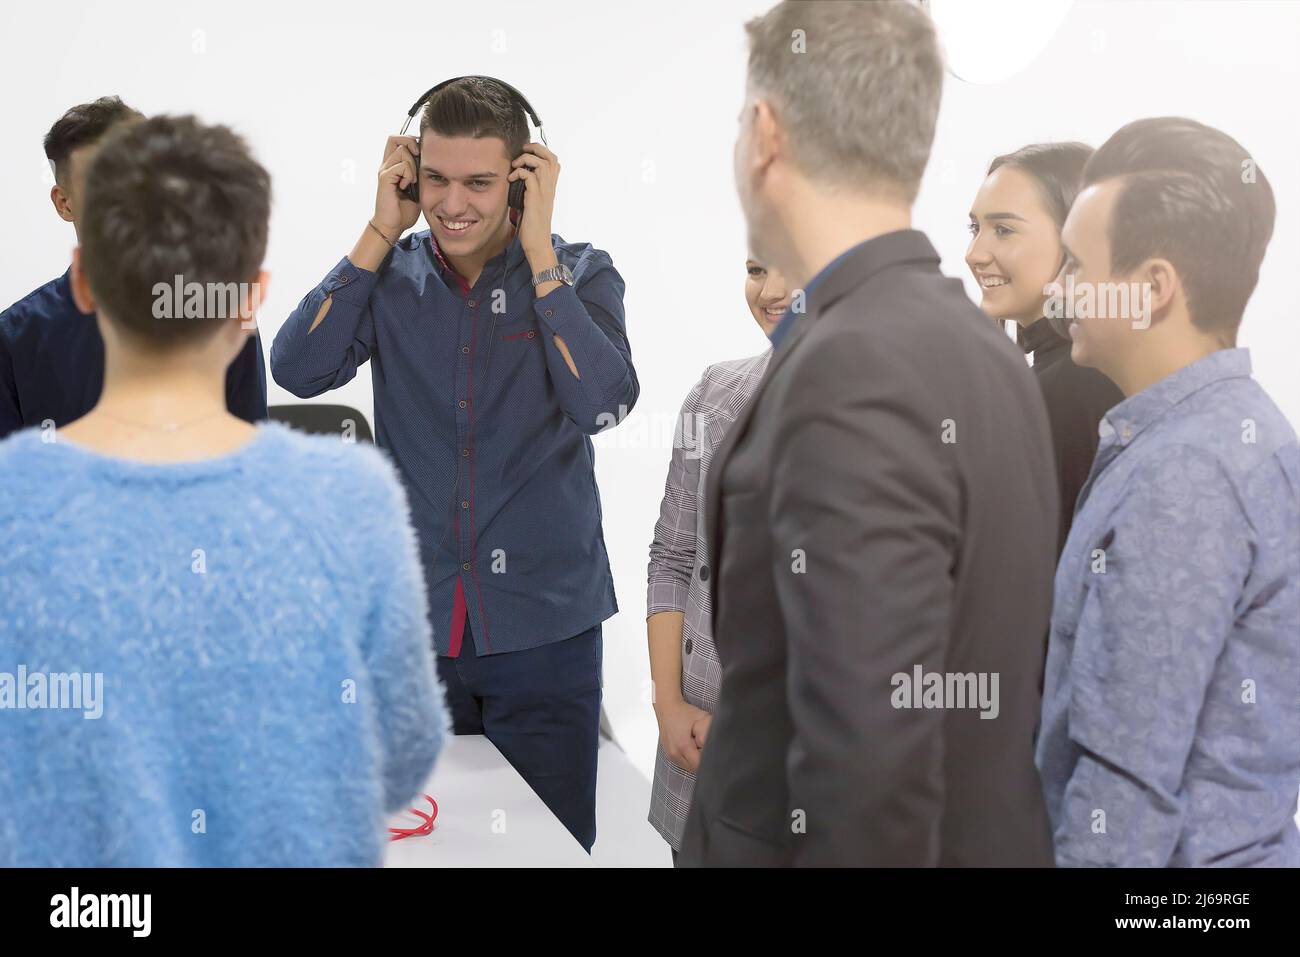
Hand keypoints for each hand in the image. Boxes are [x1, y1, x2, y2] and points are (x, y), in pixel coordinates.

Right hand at [373, 135, 421, 237]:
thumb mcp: (417, 187)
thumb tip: (434, 161)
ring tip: (412, 180)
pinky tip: (407, 186)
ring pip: (402, 150)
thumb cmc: (404, 209)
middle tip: (419, 161)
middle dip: (411, 145)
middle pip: (396, 138)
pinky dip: (408, 174)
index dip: (411, 141)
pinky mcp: (385, 178)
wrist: (393, 225)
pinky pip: (401, 166)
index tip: (422, 155)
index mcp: (393, 165)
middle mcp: (387, 165)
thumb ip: (420, 173)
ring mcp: (385, 170)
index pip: (398, 140)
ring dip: (412, 164)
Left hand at [508, 142, 558, 258]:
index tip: (527, 154)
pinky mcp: (535, 198)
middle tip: (522, 151)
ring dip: (525, 159)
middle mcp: (550, 187)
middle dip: (535, 148)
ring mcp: (544, 192)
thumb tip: (516, 181)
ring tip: (515, 166)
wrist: (537, 243)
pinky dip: (518, 173)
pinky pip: (528, 175)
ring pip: (541, 163)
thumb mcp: (531, 204)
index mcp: (550, 188)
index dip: (542, 152)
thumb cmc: (532, 227)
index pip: (554, 161)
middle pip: (551, 157)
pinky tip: (510, 179)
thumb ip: (529, 191)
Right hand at [655, 698, 708, 773]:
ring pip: (689, 768)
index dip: (709, 758)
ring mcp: (670, 756)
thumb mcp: (703, 719)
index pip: (701, 765)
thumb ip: (712, 732)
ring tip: (698, 745)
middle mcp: (674, 753)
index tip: (713, 750)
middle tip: (705, 746)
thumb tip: (719, 745)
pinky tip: (692, 747)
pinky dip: (690, 759)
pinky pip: (683, 764)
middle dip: (703, 761)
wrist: (667, 707)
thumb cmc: (684, 712)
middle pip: (695, 769)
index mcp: (682, 746)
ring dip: (696, 761)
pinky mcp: (670, 755)